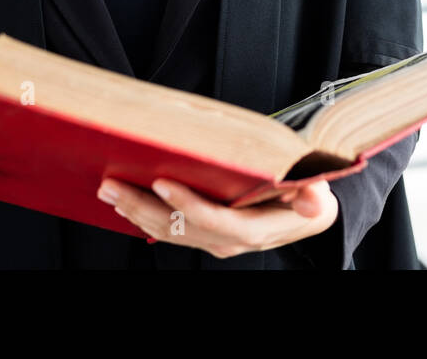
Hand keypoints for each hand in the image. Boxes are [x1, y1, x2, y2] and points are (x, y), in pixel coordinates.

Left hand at [97, 175, 338, 258]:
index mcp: (253, 230)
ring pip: (168, 234)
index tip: (160, 182)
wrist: (309, 216)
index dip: (185, 204)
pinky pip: (171, 234)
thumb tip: (314, 196)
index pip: (212, 220)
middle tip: (113, 186)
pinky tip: (125, 207)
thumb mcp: (317, 194)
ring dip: (136, 213)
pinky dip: (145, 221)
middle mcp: (228, 242)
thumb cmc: (309, 197)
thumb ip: (312, 196)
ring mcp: (215, 243)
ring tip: (109, 192)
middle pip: (179, 229)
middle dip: (143, 207)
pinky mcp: (206, 238)